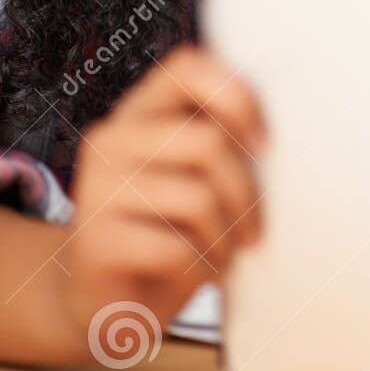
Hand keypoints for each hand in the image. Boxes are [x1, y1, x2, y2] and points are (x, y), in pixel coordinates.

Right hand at [56, 46, 265, 352]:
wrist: (107, 303)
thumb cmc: (171, 230)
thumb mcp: (194, 178)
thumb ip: (219, 141)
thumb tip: (275, 133)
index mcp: (138, 112)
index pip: (186, 67)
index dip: (235, 96)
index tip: (264, 145)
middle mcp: (110, 139)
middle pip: (208, 142)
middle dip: (245, 194)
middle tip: (254, 232)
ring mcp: (96, 189)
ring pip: (198, 199)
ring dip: (225, 239)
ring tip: (223, 256)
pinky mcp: (95, 242)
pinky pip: (177, 248)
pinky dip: (201, 269)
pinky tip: (196, 276)